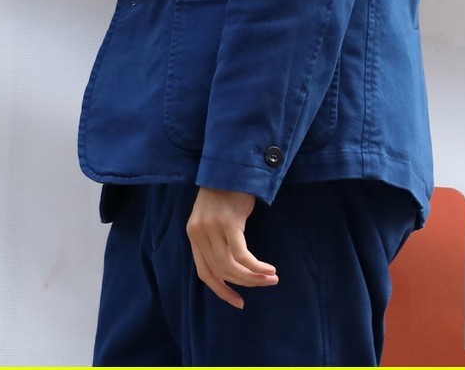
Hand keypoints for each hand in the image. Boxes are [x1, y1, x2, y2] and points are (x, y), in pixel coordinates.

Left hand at [186, 187, 277, 308]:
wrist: (233, 163)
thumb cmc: (228, 190)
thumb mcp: (215, 216)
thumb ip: (216, 238)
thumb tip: (233, 269)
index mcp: (194, 233)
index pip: (204, 272)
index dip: (221, 290)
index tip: (238, 302)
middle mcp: (199, 232)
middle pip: (220, 271)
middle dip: (244, 283)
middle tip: (265, 284)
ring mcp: (212, 227)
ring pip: (231, 266)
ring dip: (252, 277)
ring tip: (271, 278)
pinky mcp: (228, 222)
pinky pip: (241, 255)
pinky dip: (255, 267)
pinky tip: (268, 270)